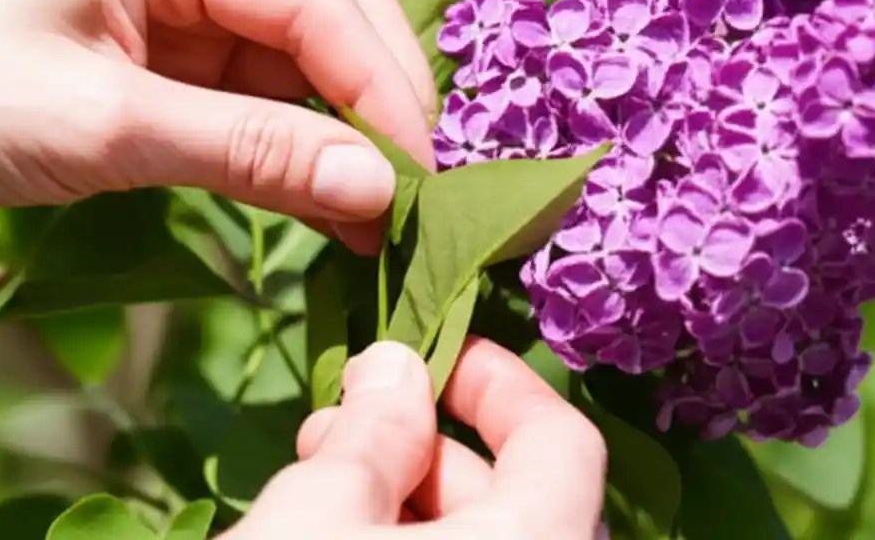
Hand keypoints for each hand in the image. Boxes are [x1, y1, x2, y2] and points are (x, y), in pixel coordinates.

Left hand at [0, 0, 435, 250]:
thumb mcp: (106, 128)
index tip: (421, 175)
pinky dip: (296, 156)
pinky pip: (257, 104)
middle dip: (378, 101)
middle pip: (327, 15)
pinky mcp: (165, 65)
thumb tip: (378, 191)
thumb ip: (253, 153)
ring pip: (301, 65)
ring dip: (345, 138)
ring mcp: (177, 10)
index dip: (380, 86)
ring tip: (387, 219)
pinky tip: (335, 209)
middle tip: (418, 193)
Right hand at [222, 338, 607, 539]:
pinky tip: (322, 533)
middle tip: (331, 425)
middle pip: (516, 495)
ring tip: (312, 480)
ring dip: (403, 501)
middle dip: (423, 445)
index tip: (430, 352)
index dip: (498, 380)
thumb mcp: (316, 513)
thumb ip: (373, 431)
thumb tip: (396, 366)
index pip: (562, 439)